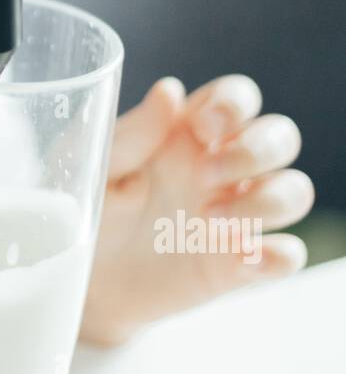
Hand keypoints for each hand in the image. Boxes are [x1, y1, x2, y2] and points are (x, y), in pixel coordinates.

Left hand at [81, 75, 314, 345]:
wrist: (79, 282)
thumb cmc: (85, 210)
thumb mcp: (96, 168)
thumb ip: (132, 133)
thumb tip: (171, 91)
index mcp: (187, 133)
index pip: (238, 97)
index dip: (235, 104)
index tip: (204, 128)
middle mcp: (222, 168)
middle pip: (280, 136)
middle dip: (256, 150)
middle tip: (204, 177)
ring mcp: (235, 216)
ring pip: (295, 190)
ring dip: (268, 200)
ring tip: (209, 220)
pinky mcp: (237, 265)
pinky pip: (288, 254)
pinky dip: (278, 254)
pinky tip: (240, 260)